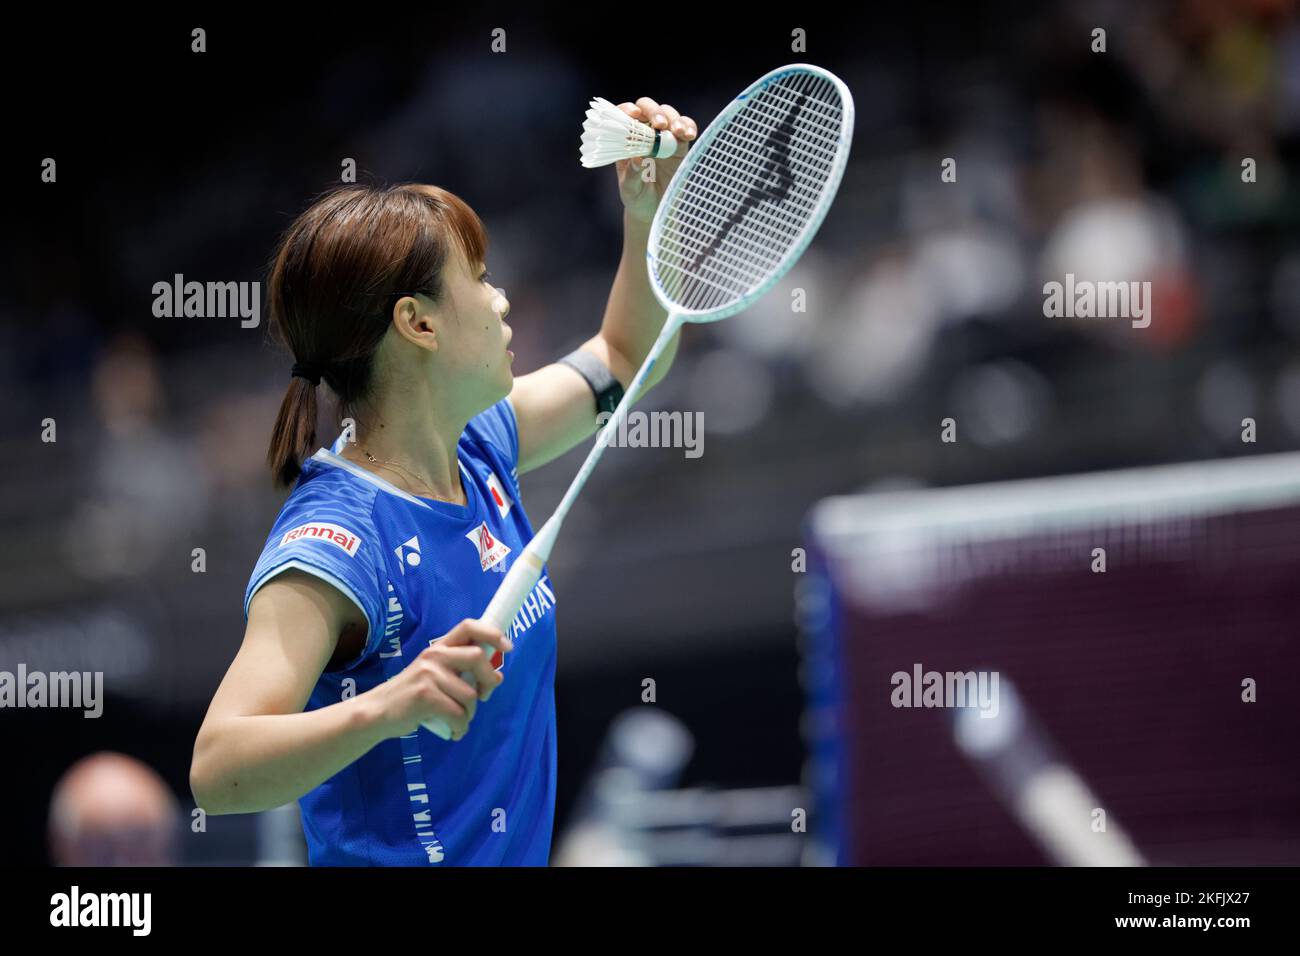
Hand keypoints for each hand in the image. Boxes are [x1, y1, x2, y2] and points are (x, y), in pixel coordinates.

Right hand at [371, 619, 512, 740]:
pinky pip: (458, 714)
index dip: (492, 634)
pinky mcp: (425, 696)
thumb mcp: (433, 673)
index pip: (469, 627)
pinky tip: (454, 731)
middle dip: (489, 680)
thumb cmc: (411, 694)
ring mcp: (429, 675)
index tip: (507, 647)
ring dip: (470, 714)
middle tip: (484, 695)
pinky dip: (460, 728)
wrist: (377, 712)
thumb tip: (496, 677)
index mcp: (439, 647)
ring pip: (470, 694)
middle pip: (478, 658)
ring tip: (458, 720)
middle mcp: (434, 655)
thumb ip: (460, 670)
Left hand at [613, 97, 698, 223]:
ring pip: (668, 114)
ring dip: (673, 118)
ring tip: (678, 131)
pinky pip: (686, 128)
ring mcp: (662, 137)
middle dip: (653, 111)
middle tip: (660, 124)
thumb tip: (636, 159)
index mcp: (625, 140)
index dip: (627, 110)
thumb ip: (632, 176)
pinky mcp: (679, 144)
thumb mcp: (630, 190)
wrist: (655, 209)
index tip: (634, 114)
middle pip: (647, 109)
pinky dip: (688, 127)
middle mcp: (643, 133)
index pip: (623, 116)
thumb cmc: (637, 198)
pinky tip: (689, 134)